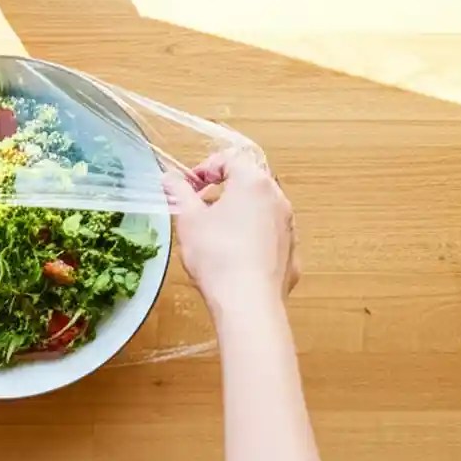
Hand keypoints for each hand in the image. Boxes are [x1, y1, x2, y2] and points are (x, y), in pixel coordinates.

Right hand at [163, 148, 299, 314]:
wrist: (248, 302)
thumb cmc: (217, 256)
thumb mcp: (188, 220)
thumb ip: (179, 193)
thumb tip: (169, 178)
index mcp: (253, 182)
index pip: (230, 158)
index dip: (206, 167)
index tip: (189, 184)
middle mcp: (277, 198)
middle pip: (249, 180)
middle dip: (223, 187)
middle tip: (200, 205)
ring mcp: (289, 225)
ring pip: (261, 207)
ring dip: (239, 210)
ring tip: (215, 231)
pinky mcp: (291, 251)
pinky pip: (270, 233)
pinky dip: (253, 235)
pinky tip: (235, 254)